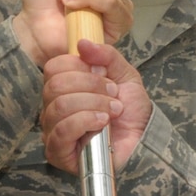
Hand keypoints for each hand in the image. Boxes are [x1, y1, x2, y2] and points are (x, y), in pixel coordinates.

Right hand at [42, 39, 151, 173]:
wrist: (143, 138)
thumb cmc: (131, 109)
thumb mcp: (124, 74)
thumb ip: (106, 56)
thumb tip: (82, 43)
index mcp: (64, 87)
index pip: (54, 67)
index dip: (80, 67)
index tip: (106, 75)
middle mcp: (52, 107)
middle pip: (55, 86)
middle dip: (91, 86)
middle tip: (113, 94)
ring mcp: (52, 130)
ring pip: (59, 106)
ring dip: (93, 104)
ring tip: (113, 110)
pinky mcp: (57, 152)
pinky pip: (61, 131)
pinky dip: (85, 121)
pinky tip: (103, 123)